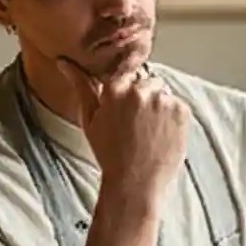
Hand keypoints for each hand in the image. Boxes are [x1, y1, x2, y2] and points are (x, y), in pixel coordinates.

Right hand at [58, 60, 187, 201]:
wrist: (135, 183)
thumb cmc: (110, 154)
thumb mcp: (90, 120)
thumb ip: (81, 87)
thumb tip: (64, 62)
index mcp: (115, 88)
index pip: (125, 75)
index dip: (127, 93)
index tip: (127, 110)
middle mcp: (140, 89)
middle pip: (146, 82)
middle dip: (144, 98)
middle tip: (138, 125)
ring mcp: (163, 100)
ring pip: (163, 93)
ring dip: (159, 106)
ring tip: (150, 132)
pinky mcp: (181, 111)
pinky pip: (178, 105)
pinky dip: (173, 118)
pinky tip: (162, 135)